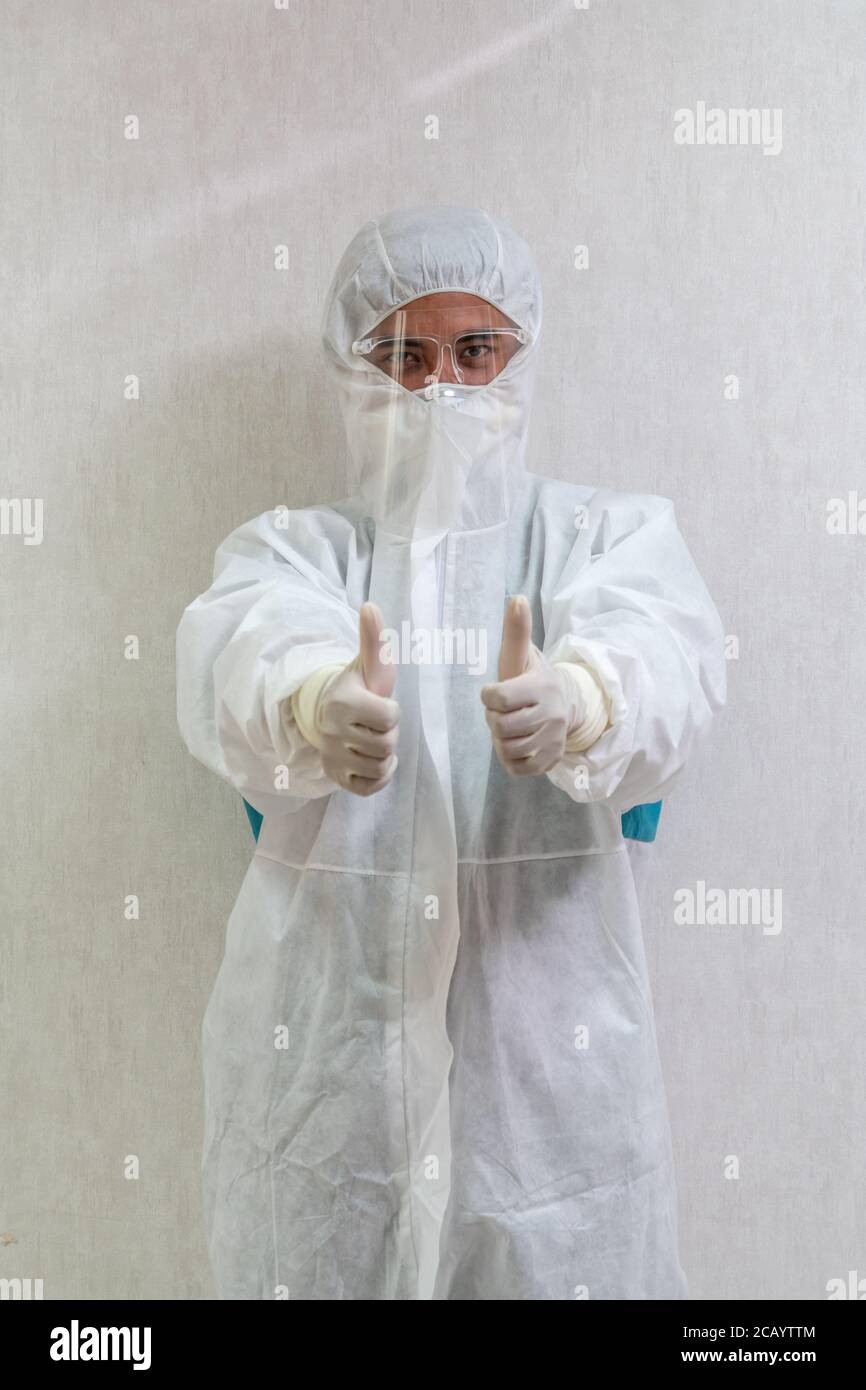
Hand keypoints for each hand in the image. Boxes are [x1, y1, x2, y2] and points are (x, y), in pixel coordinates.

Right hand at [318, 602, 399, 795]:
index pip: (389, 718)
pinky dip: (379, 776)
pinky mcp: (336, 777)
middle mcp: (331, 731)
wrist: (330, 711)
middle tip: (375, 723)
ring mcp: (332, 756)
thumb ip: (374, 639)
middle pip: (386, 744)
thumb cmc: (359, 687)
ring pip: (379, 766)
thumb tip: (370, 606)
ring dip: (385, 755)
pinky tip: (374, 760)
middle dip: (388, 734)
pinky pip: (370, 787)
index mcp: (342, 702)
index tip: (378, 704)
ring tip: (373, 739)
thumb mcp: (370, 664)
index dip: (392, 712)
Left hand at [481, 595, 578, 776]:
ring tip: (512, 727)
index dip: (489, 696)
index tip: (496, 692)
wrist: (564, 705)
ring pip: (506, 748)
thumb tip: (517, 598)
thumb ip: (516, 630)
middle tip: (505, 712)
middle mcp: (552, 714)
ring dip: (501, 739)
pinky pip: (516, 767)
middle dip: (495, 719)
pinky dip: (510, 758)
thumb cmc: (530, 679)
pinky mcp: (550, 760)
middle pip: (500, 726)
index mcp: (541, 687)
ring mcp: (553, 740)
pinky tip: (518, 743)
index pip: (497, 699)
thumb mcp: (520, 655)